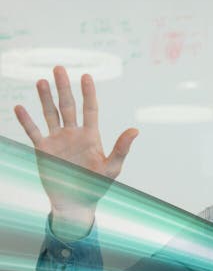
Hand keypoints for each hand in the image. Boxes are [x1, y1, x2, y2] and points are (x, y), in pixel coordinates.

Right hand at [13, 66, 137, 234]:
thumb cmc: (97, 185)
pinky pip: (33, 131)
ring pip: (51, 114)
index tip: (86, 76)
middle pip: (68, 106)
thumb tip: (136, 130)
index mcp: (91, 136)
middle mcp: (74, 134)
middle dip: (64, 87)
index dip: (88, 93)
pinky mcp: (43, 149)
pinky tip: (20, 107)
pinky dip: (26, 120)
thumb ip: (122, 148)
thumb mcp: (112, 167)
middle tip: (59, 68)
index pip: (90, 109)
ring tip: (41, 81)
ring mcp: (57, 140)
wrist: (76, 202)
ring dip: (45, 98)